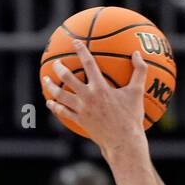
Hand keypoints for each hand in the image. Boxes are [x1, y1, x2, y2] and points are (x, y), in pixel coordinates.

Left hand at [43, 41, 148, 155]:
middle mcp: (88, 97)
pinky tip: (50, 103)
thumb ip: (139, 71)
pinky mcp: (79, 121)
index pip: (88, 63)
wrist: (123, 142)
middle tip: (56, 62)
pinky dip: (55, 107)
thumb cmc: (131, 117)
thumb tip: (137, 54)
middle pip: (67, 78)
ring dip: (51, 86)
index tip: (75, 42)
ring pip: (60, 95)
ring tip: (46, 80)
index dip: (81, 50)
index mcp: (100, 87)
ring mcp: (81, 110)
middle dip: (59, 67)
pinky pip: (63, 112)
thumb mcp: (137, 92)